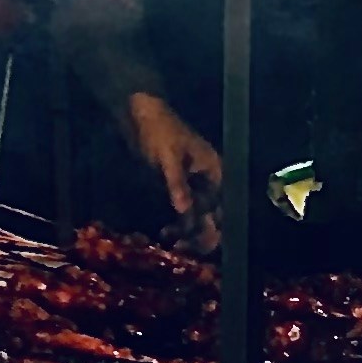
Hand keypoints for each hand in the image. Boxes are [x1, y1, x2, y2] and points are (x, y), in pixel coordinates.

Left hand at [122, 92, 222, 249]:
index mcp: (214, 170)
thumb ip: (177, 183)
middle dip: (200, 232)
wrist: (140, 114)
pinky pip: (182, 207)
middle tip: (184, 248)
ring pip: (196, 213)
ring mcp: (193, 182)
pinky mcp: (176, 183)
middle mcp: (208, 179)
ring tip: (172, 242)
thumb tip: (184, 211)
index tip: (204, 244)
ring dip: (187, 229)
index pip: (221, 205)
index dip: (214, 226)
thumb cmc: (159, 130)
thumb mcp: (168, 157)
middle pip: (211, 212)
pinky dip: (176, 220)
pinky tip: (166, 231)